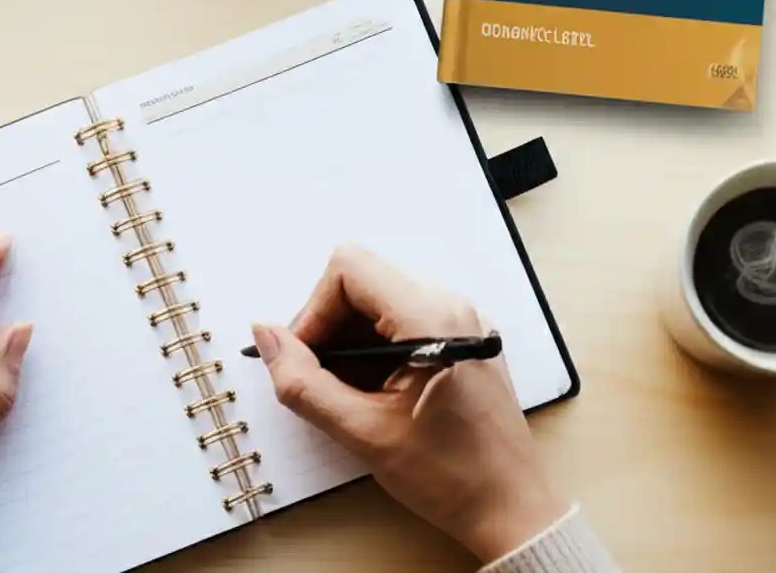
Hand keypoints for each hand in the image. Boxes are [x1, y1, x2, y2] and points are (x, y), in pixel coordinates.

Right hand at [251, 245, 568, 562]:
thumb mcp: (362, 432)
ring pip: (379, 299)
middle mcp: (450, 305)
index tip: (304, 357)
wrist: (510, 507)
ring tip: (347, 391)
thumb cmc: (450, 475)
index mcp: (431, 317)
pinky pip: (403, 319)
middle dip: (328, 323)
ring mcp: (460, 320)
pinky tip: (373, 391)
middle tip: (319, 377)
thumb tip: (265, 336)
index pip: (349, 268)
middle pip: (362, 279)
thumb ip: (303, 382)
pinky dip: (374, 346)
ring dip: (349, 338)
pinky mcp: (461, 339)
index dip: (313, 309)